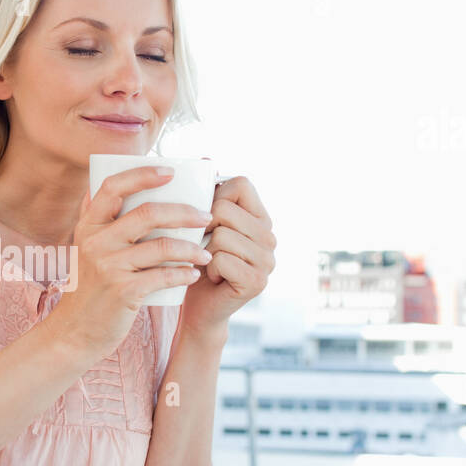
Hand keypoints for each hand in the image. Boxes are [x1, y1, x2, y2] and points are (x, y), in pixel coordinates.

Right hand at [45, 165, 211, 361]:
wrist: (75, 332)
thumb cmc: (89, 288)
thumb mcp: (83, 249)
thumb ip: (94, 219)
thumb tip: (105, 184)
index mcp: (88, 225)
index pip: (113, 187)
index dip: (142, 174)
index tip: (170, 171)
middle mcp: (95, 242)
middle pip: (147, 213)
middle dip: (184, 212)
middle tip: (207, 216)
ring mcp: (108, 266)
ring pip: (162, 246)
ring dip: (191, 248)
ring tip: (206, 253)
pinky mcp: (123, 291)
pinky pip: (163, 276)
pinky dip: (183, 274)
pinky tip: (194, 275)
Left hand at [180, 175, 275, 334]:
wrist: (199, 308)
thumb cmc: (195, 261)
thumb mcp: (200, 224)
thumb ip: (207, 194)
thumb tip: (205, 158)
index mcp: (260, 217)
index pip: (240, 183)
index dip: (215, 195)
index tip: (206, 217)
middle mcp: (270, 237)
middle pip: (225, 209)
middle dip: (203, 227)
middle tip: (203, 247)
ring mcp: (268, 260)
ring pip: (221, 235)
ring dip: (203, 251)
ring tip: (208, 264)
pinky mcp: (257, 281)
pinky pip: (221, 259)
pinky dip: (208, 269)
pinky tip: (213, 278)